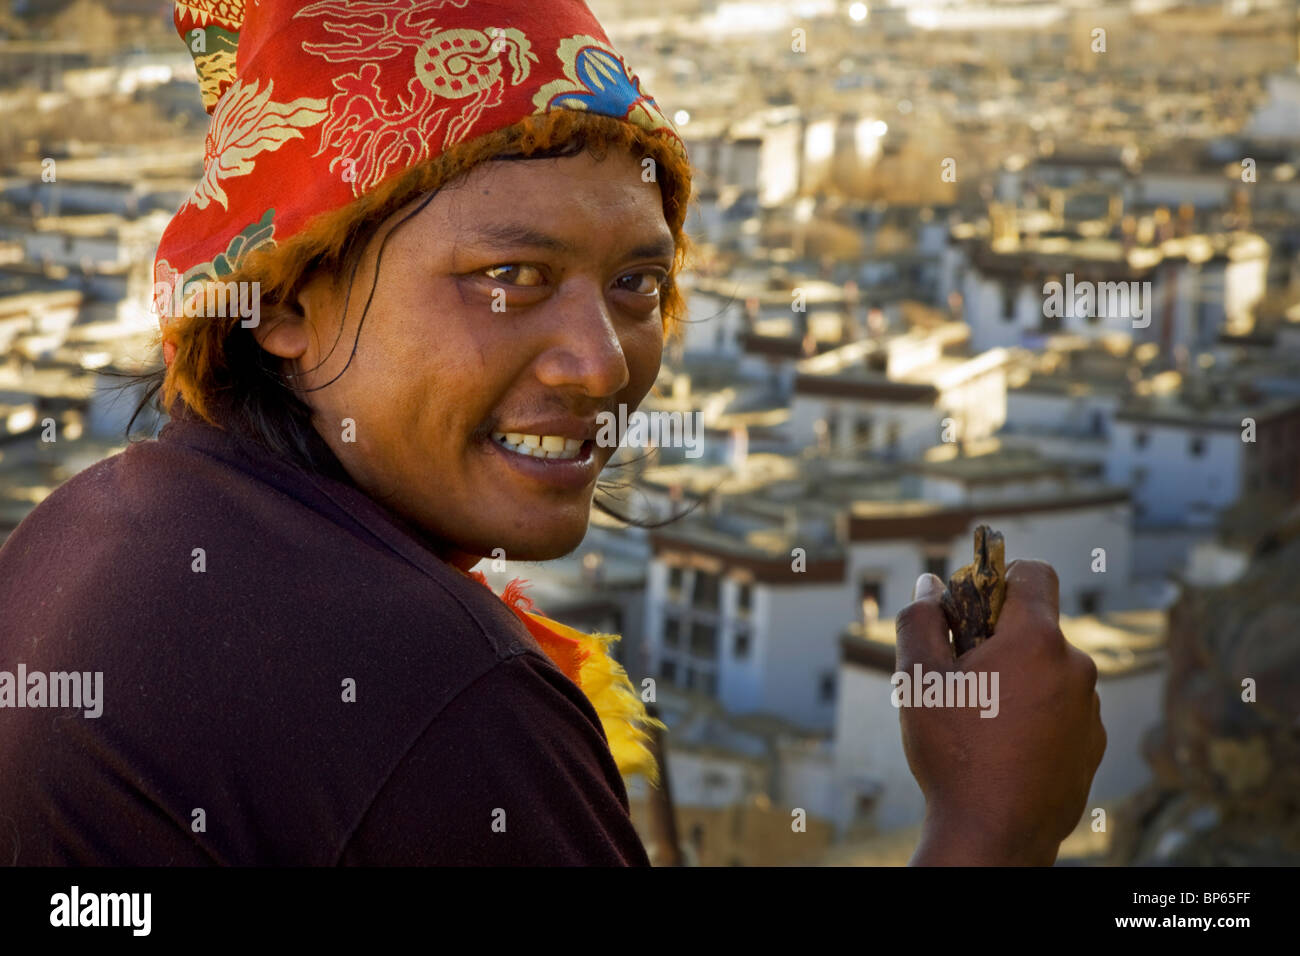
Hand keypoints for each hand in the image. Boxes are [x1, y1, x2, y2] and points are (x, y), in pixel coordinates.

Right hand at [896, 560, 1106, 864]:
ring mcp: (1089, 709)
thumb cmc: (954, 754)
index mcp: (1036, 640)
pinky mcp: (1092, 745)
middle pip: (1036, 628)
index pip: (1033, 574)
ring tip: (979, 721)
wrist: (994, 837)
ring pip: (1048, 672)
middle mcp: (1076, 667)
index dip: (999, 577)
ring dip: (1018, 680)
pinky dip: (1035, 716)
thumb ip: (919, 620)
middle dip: (998, 640)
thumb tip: (929, 586)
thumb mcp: (917, 679)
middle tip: (960, 677)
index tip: (972, 606)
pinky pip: (1061, 710)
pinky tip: (1002, 748)